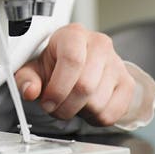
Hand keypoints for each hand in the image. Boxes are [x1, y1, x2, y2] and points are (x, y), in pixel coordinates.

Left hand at [14, 23, 136, 126]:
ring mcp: (116, 63)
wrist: (79, 64)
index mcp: (74, 35)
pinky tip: (87, 106)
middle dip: (66, 106)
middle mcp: (99, 44)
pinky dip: (96, 118)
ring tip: (72, 102)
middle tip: (56, 107)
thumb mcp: (35, 68)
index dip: (58, 88)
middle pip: (85, 86)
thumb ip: (27, 79)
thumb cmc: (56, 64)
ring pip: (98, 102)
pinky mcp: (127, 82)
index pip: (72, 60)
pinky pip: (113, 113)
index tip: (47, 102)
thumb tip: (30, 90)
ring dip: (80, 112)